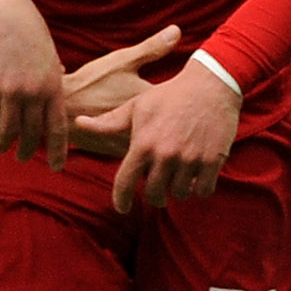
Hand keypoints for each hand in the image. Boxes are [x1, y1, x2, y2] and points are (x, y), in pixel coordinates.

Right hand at [0, 0, 67, 166]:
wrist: (1, 13)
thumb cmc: (26, 30)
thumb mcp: (48, 53)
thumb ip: (53, 73)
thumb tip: (61, 78)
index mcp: (53, 85)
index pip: (58, 127)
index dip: (59, 151)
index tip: (59, 168)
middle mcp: (33, 92)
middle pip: (31, 134)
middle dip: (27, 150)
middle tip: (23, 158)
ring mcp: (9, 90)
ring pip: (7, 130)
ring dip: (4, 143)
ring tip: (1, 148)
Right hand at [56, 26, 181, 159]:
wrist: (60, 106)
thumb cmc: (92, 81)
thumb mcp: (123, 60)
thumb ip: (152, 48)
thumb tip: (177, 30)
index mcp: (149, 103)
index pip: (180, 105)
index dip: (190, 101)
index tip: (198, 97)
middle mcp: (143, 127)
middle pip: (172, 132)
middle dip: (181, 127)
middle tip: (191, 119)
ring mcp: (131, 142)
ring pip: (157, 147)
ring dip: (164, 142)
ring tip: (174, 134)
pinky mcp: (118, 152)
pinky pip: (141, 156)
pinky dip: (147, 150)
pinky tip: (150, 143)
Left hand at [110, 56, 241, 213]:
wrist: (211, 83)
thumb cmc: (169, 95)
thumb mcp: (137, 106)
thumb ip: (109, 122)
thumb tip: (79, 123)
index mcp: (143, 143)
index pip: (125, 182)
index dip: (121, 199)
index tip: (122, 207)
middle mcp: (165, 154)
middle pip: (154, 194)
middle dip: (155, 194)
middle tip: (158, 187)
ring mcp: (190, 159)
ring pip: (179, 194)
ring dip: (177, 190)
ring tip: (178, 177)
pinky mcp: (212, 161)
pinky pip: (202, 191)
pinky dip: (198, 188)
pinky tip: (196, 178)